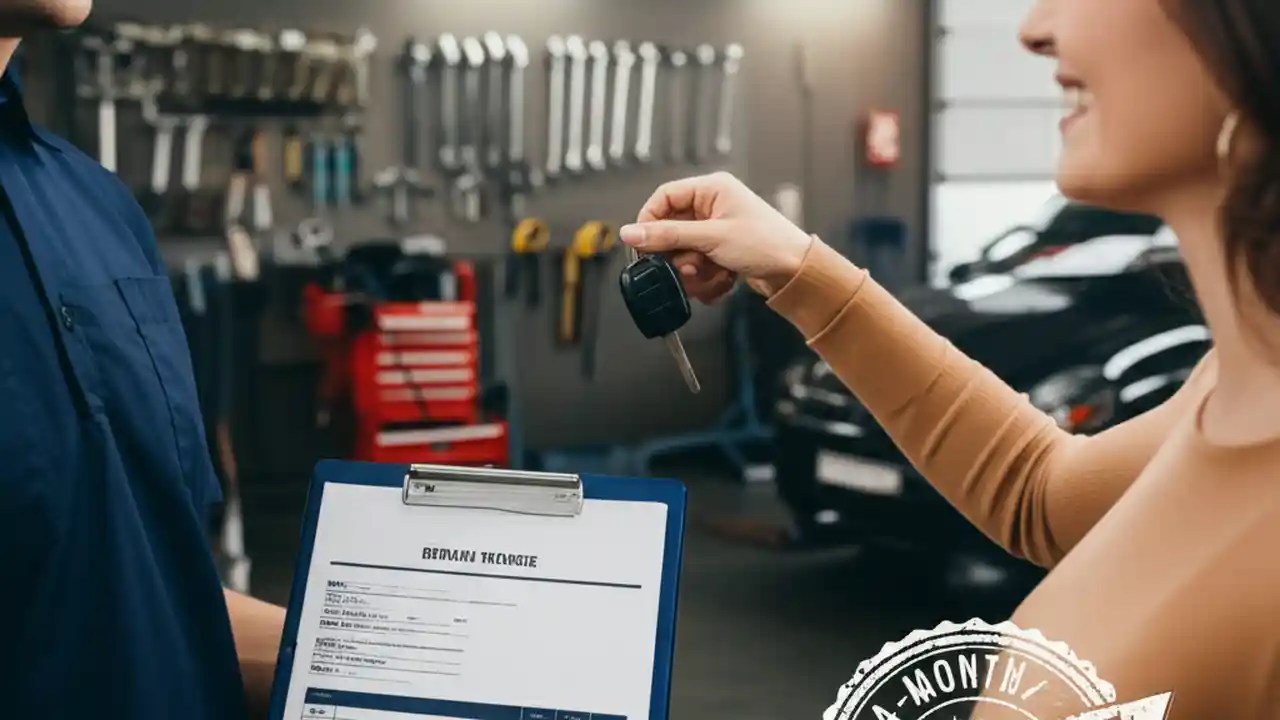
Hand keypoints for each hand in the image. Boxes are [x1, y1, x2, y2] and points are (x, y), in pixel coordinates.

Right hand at [620, 172, 813, 302]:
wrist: (797, 272)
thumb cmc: (767, 244)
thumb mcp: (711, 238)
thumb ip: (668, 236)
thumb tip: (632, 233)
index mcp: (711, 189)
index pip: (664, 197)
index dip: (650, 221)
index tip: (644, 245)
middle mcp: (712, 206)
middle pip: (672, 229)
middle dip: (678, 255)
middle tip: (687, 267)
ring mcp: (716, 230)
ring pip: (684, 252)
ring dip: (692, 270)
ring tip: (710, 275)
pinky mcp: (721, 250)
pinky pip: (698, 264)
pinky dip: (705, 277)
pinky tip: (721, 280)